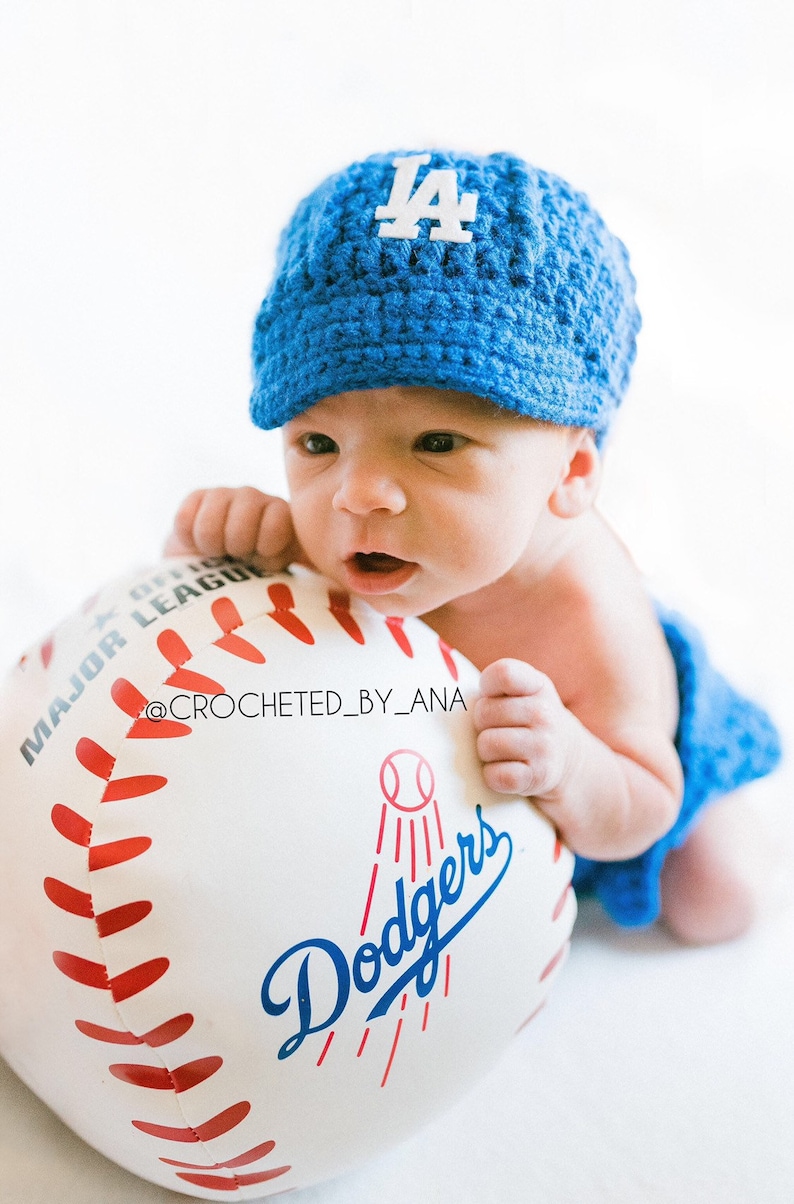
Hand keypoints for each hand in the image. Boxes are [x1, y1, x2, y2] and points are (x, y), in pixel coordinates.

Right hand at [164, 487, 303, 572]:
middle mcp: (256, 499)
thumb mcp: (278, 576)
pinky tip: (197, 542)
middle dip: (234, 549)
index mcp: (282, 517)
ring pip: (209, 526)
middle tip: (236, 554)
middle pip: (240, 529)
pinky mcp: (198, 496)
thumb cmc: (252, 578)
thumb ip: (293, 567)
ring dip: (210, 545)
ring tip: (217, 550)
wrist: (210, 574)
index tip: (261, 559)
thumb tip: (318, 571)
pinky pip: (184, 518)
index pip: (275, 527)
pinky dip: (187, 537)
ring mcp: (227, 494)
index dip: (264, 550)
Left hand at [473, 658, 574, 799]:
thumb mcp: (525, 692)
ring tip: (501, 750)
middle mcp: (545, 714)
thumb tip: (445, 702)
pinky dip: (493, 776)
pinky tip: (505, 770)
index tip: (490, 696)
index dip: (486, 685)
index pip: (503, 673)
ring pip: (486, 744)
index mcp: (538, 685)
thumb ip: (495, 687)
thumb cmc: (529, 720)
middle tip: (496, 729)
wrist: (568, 759)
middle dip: (481, 724)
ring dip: (485, 751)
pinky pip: (496, 775)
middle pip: (484, 712)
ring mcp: (544, 746)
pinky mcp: (539, 776)